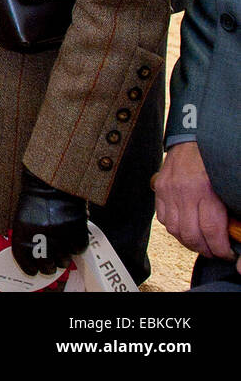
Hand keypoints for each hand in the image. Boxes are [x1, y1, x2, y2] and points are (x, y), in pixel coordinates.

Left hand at [11, 168, 88, 275]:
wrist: (52, 182)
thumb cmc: (36, 200)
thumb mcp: (24, 218)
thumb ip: (28, 239)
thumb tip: (35, 259)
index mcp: (22, 234)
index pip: (25, 261)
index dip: (30, 268)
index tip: (34, 270)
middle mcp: (40, 238)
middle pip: (47, 266)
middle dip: (49, 265)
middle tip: (52, 260)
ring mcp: (60, 237)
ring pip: (64, 261)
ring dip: (64, 256)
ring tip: (63, 245)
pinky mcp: (76, 233)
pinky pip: (78, 250)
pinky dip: (76, 245)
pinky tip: (72, 235)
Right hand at [154, 141, 236, 259]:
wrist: (192, 139)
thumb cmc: (213, 161)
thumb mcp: (226, 184)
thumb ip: (228, 209)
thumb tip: (233, 232)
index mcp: (205, 189)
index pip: (210, 230)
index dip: (220, 248)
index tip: (227, 253)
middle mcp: (183, 191)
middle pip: (190, 234)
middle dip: (204, 249)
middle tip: (214, 251)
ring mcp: (168, 191)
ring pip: (174, 230)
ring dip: (188, 241)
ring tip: (200, 242)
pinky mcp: (159, 189)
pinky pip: (163, 218)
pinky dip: (174, 228)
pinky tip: (185, 226)